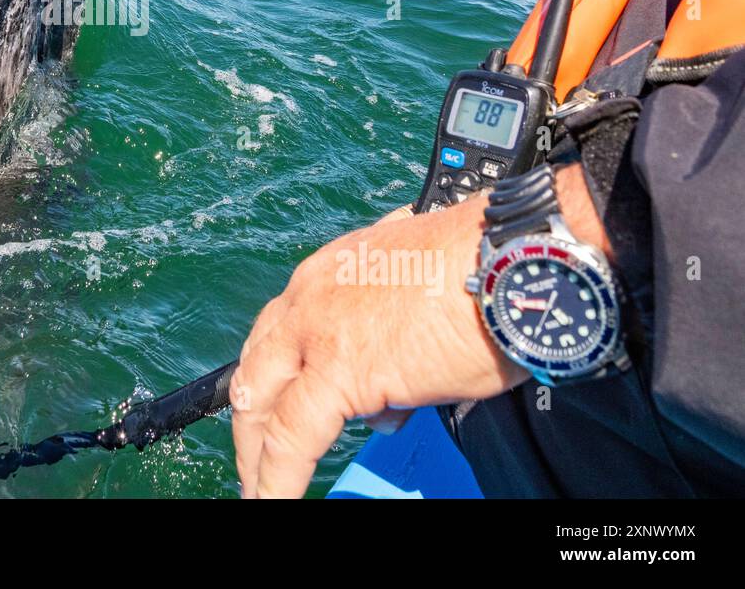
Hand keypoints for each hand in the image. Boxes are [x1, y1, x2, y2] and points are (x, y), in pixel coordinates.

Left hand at [230, 163, 606, 497]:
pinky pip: (292, 437)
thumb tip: (389, 391)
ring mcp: (319, 332)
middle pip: (256, 368)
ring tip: (260, 489)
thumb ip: (388, 337)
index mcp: (329, 274)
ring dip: (257, 453)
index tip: (273, 410)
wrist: (508, 258)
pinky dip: (276, 478)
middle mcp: (311, 296)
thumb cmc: (485, 272)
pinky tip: (272, 501)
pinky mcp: (338, 372)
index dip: (272, 378)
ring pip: (261, 402)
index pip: (280, 332)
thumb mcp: (417, 296)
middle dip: (251, 418)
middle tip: (254, 457)